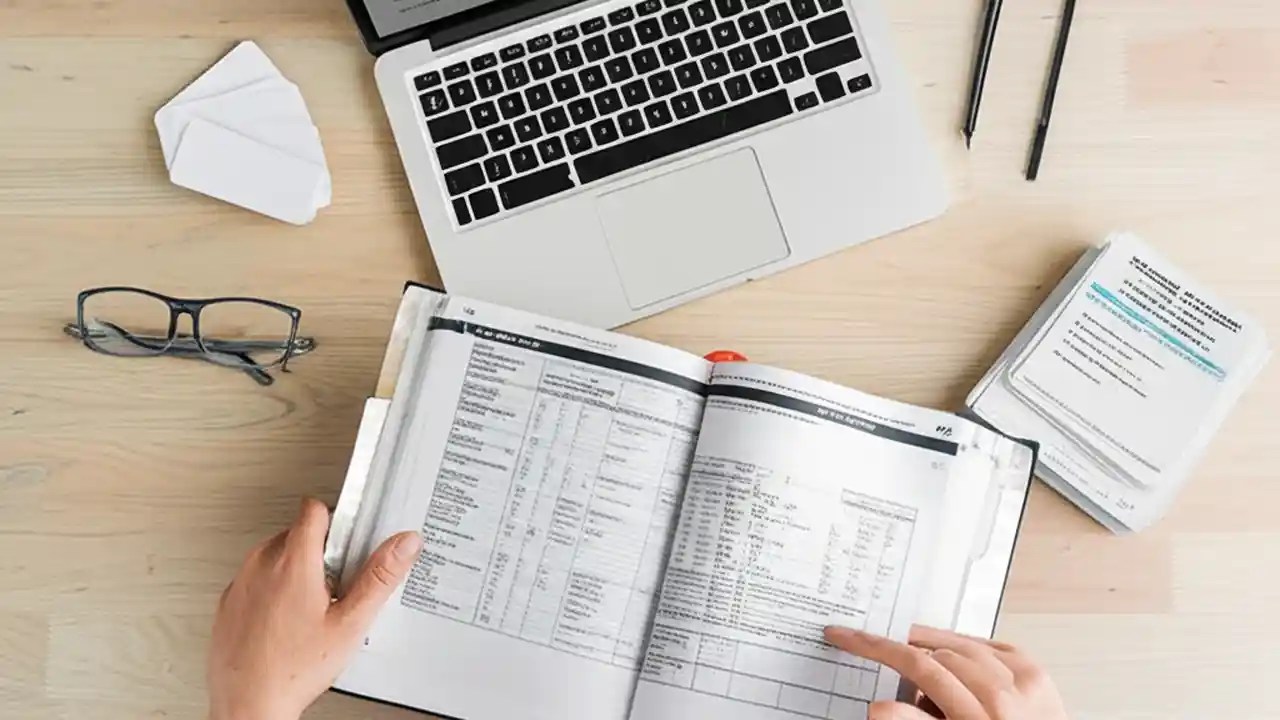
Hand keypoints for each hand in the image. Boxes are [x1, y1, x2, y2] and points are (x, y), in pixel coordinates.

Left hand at [207, 499, 422, 719]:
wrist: (248, 706)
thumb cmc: (293, 670)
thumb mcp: (350, 623)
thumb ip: (380, 578)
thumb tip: (404, 544)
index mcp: (293, 562)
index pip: (313, 509)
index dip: (335, 518)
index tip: (347, 536)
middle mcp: (261, 565)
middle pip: (296, 532)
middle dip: (319, 550)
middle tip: (336, 582)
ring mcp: (240, 583)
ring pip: (273, 554)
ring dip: (294, 568)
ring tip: (313, 605)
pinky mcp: (228, 602)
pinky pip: (254, 579)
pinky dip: (271, 589)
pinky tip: (288, 620)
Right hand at [824, 625, 1068, 719]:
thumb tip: (879, 708)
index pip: (916, 668)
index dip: (875, 648)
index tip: (845, 635)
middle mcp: (1002, 702)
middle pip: (933, 656)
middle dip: (903, 661)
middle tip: (891, 674)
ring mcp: (1023, 683)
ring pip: (958, 646)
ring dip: (933, 655)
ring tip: (928, 679)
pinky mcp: (1035, 673)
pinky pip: (987, 644)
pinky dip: (965, 650)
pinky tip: (954, 662)